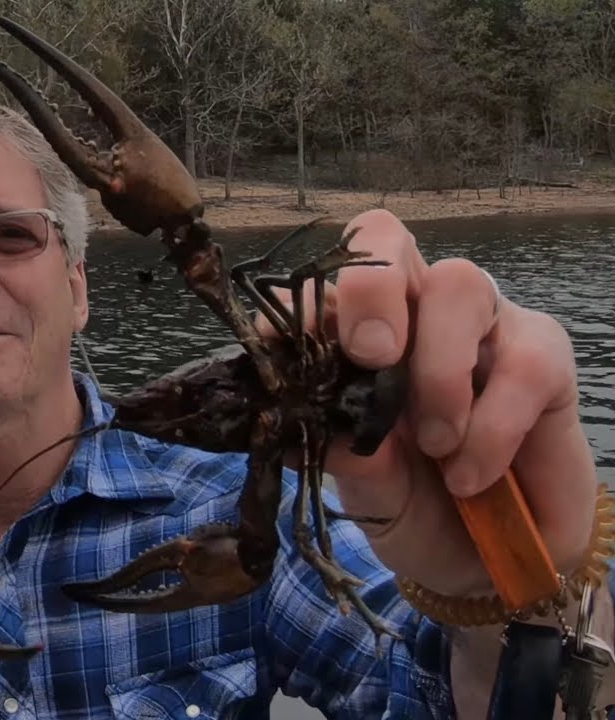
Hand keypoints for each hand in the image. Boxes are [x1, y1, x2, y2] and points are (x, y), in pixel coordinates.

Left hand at [269, 209, 595, 596]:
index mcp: (354, 333)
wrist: (485, 565)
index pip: (323, 275)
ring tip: (434, 446)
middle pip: (388, 237)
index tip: (293, 349)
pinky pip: (523, 361)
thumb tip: (304, 414)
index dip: (306, 298)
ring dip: (439, 370)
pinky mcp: (543, 356)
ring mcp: (481, 326)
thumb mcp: (365, 486)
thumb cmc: (413, 508)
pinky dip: (492, 425)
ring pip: (459, 284)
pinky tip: (470, 474)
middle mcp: (413, 313)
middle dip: (372, 288)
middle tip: (371, 357)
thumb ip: (341, 448)